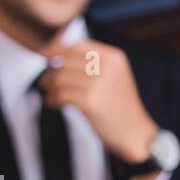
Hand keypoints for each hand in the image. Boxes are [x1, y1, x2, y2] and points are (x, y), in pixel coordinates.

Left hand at [39, 39, 157, 163]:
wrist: (135, 133)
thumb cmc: (119, 107)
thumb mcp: (113, 77)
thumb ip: (91, 64)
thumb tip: (53, 54)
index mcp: (114, 58)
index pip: (78, 46)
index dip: (58, 49)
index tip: (45, 57)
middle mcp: (107, 67)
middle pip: (66, 61)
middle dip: (51, 72)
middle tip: (45, 83)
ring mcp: (99, 84)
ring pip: (60, 78)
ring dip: (50, 87)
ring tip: (51, 96)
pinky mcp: (90, 101)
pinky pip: (61, 95)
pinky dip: (53, 99)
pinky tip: (54, 105)